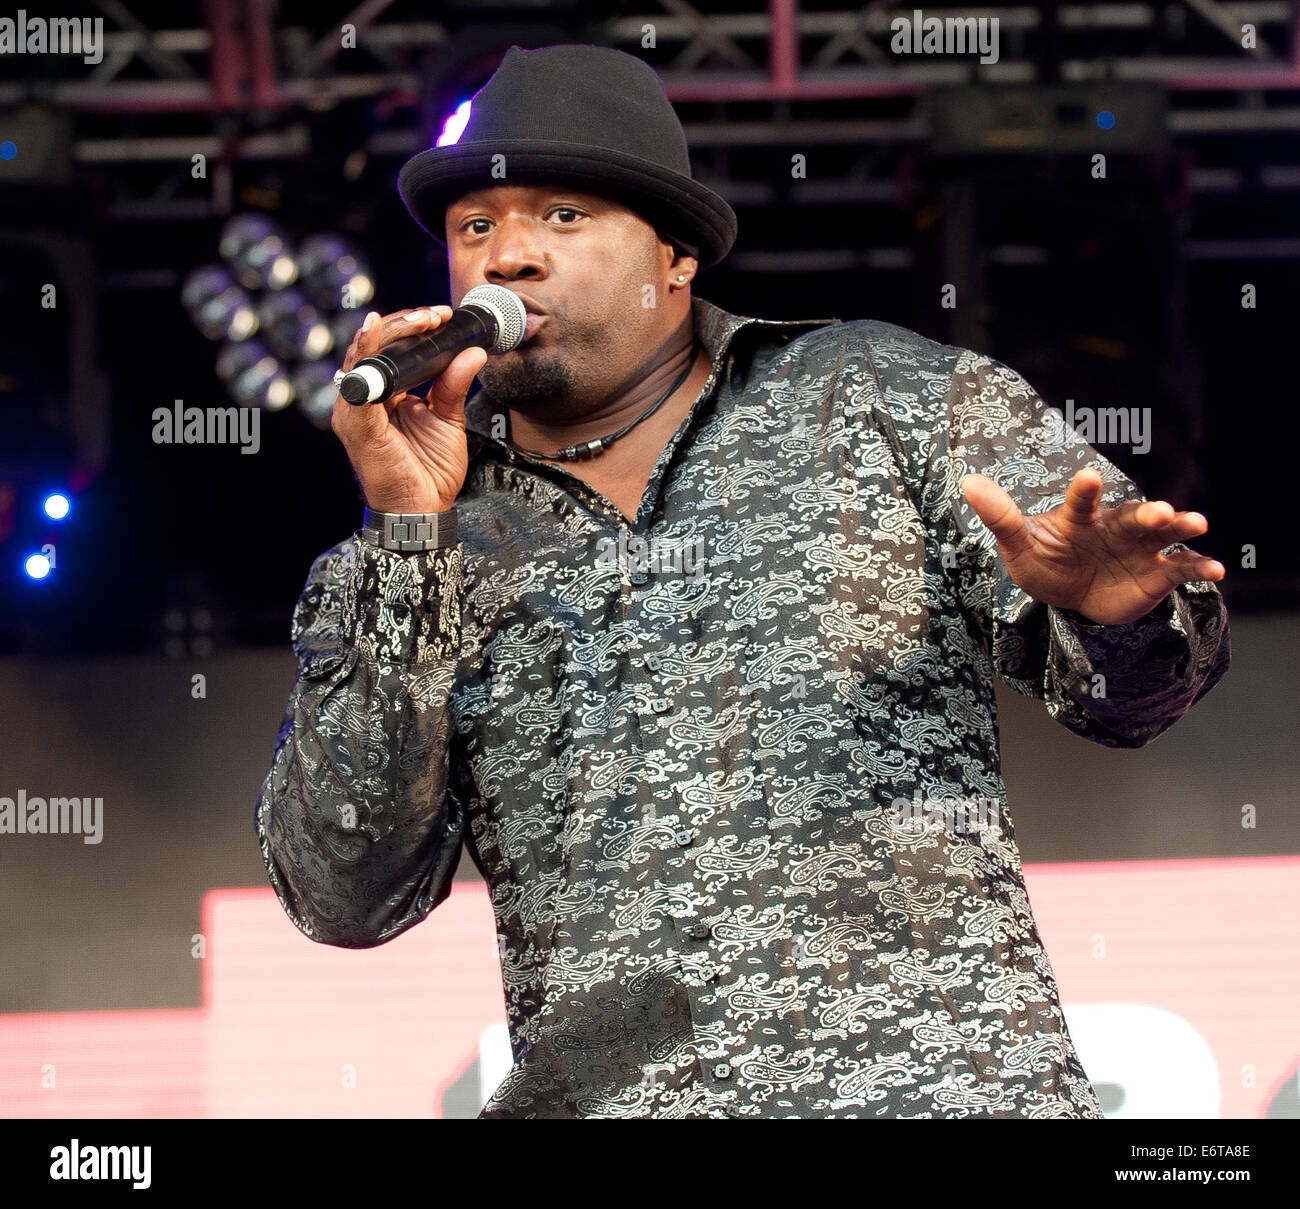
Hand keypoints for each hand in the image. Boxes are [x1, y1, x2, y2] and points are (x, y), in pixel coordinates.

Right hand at [330, 306, 488, 514]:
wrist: (424, 511)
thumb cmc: (430, 470)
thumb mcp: (448, 419)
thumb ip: (454, 384)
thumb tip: (473, 351)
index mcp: (381, 395)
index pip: (387, 348)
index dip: (411, 327)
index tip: (442, 316)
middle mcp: (363, 399)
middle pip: (374, 346)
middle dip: (405, 324)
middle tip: (436, 315)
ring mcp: (355, 412)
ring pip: (364, 356)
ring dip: (393, 332)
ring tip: (424, 321)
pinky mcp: (357, 426)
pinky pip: (357, 383)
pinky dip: (366, 354)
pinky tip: (375, 331)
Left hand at [960, 467, 1225, 624]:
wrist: (1070, 595)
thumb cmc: (1045, 562)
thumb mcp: (1020, 544)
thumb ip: (1001, 516)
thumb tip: (967, 480)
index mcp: (1081, 518)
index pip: (1082, 501)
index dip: (1085, 490)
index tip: (1087, 476)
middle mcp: (1116, 527)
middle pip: (1134, 517)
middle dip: (1148, 512)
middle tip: (1161, 509)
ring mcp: (1140, 549)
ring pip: (1164, 535)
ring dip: (1181, 528)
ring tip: (1197, 522)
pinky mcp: (1157, 574)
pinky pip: (1181, 568)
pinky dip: (1199, 567)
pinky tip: (1218, 569)